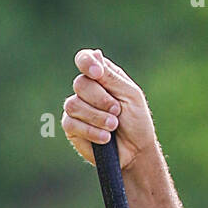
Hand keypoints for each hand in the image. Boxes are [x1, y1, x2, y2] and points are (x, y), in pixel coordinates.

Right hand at [62, 48, 156, 169]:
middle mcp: (86, 89)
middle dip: (102, 100)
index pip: (85, 59)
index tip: (97, 74)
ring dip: (98, 117)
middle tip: (118, 112)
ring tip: (114, 126)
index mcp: (101, 76)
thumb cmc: (136, 122)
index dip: (86, 63)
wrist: (136, 152)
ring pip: (74, 104)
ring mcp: (76, 107)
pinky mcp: (71, 126)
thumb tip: (95, 55)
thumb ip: (112, 76)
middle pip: (80, 84)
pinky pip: (71, 123)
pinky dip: (92, 131)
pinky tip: (105, 138)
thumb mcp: (131, 96)